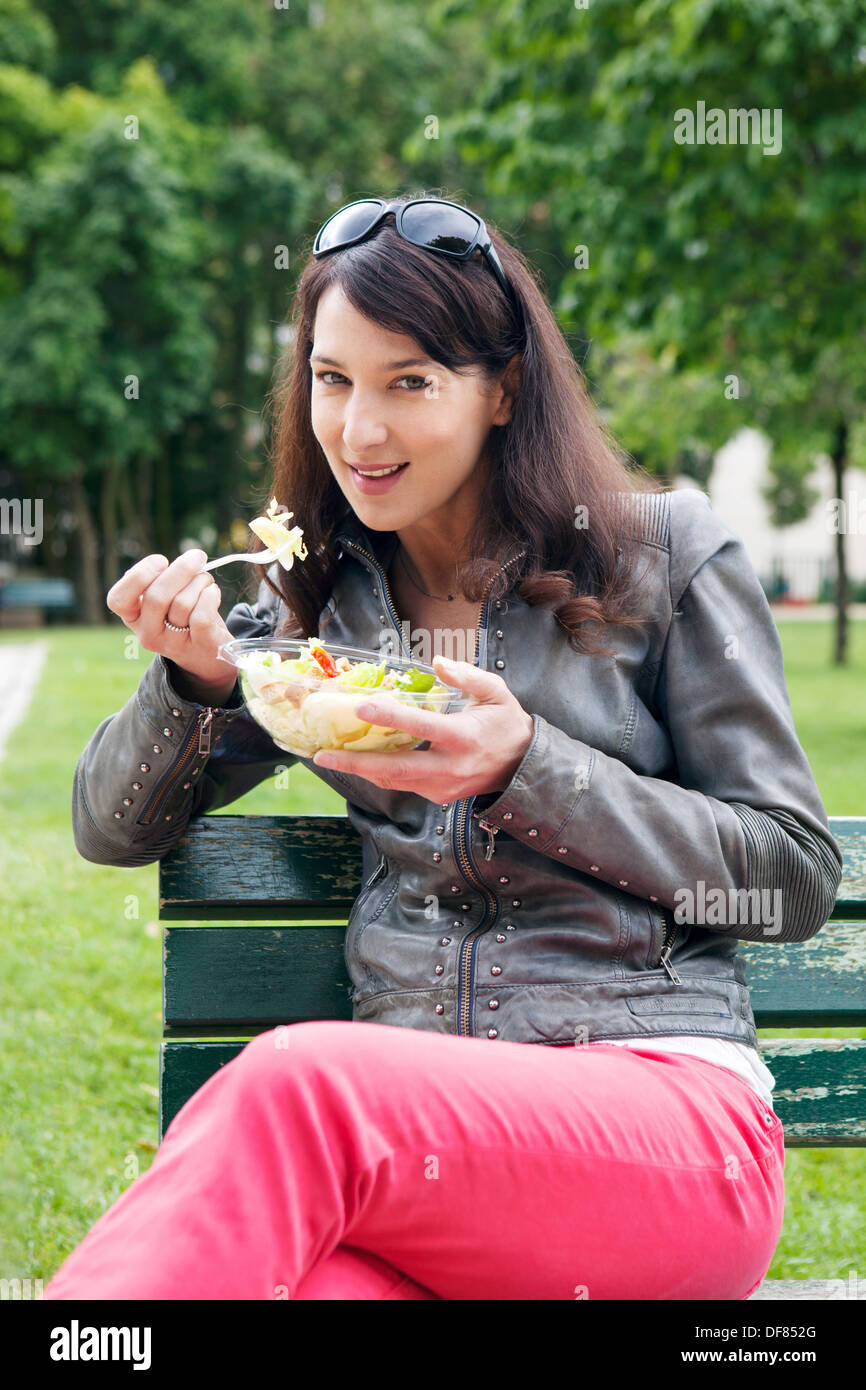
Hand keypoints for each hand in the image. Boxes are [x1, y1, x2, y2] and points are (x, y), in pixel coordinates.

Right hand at [106, 550, 235, 694]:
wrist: (208, 655)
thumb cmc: (184, 617)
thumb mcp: (165, 600)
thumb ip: (161, 581)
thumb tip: (174, 564)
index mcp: (134, 618)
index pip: (118, 600)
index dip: (138, 576)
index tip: (161, 561)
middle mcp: (148, 634)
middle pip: (156, 597)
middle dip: (181, 569)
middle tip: (197, 556)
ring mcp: (173, 644)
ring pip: (183, 602)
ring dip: (200, 582)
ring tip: (206, 581)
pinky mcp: (200, 646)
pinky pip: (202, 614)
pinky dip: (211, 595)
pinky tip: (213, 593)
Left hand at [313, 655, 534, 803]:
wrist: (524, 767)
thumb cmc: (507, 724)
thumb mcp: (495, 691)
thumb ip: (466, 675)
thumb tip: (436, 663)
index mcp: (463, 737)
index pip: (420, 727)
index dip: (389, 718)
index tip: (360, 708)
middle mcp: (450, 766)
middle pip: (394, 768)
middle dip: (355, 763)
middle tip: (323, 754)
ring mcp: (442, 786)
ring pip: (393, 781)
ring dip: (360, 770)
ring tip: (330, 758)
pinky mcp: (438, 796)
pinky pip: (403, 784)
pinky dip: (379, 773)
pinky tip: (360, 760)